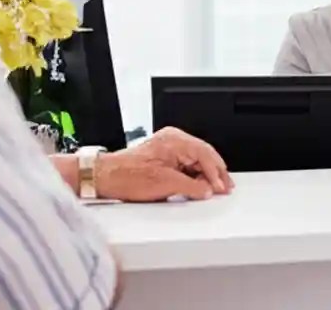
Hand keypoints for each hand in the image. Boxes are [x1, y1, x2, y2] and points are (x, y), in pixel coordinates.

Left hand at [95, 127, 234, 202]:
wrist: (105, 177)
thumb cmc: (127, 176)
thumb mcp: (164, 184)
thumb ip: (191, 186)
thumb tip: (207, 190)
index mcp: (175, 140)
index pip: (205, 154)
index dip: (216, 172)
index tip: (221, 187)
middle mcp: (173, 140)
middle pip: (203, 155)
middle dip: (215, 172)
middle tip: (225, 187)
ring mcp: (168, 147)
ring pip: (195, 159)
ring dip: (205, 174)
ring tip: (214, 188)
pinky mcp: (163, 156)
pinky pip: (186, 163)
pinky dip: (194, 174)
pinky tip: (199, 185)